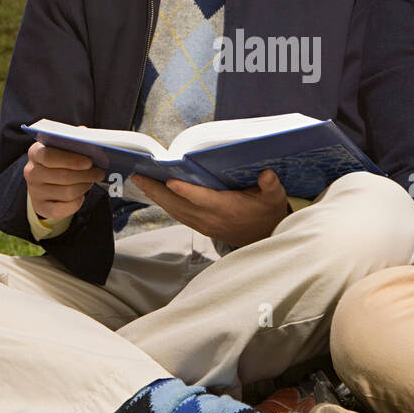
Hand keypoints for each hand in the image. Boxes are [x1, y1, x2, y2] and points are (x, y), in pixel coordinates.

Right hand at [24, 142, 105, 220]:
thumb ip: (73, 139)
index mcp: (35, 153)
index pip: (49, 156)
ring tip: (92, 181)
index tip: (89, 162)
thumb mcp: (63, 148)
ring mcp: (34, 191)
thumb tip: (84, 132)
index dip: (71, 160)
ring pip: (66, 192)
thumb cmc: (59, 161)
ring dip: (84, 187)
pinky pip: (62, 209)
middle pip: (62, 176)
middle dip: (86, 175)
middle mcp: (31, 172)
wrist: (45, 183)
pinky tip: (81, 196)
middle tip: (100, 173)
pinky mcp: (40, 207)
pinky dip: (76, 203)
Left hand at [133, 170, 288, 246]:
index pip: (203, 199)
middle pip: (179, 205)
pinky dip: (164, 203)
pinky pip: (178, 215)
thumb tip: (267, 174)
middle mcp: (212, 218)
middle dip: (157, 191)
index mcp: (228, 208)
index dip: (186, 190)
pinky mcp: (201, 227)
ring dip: (156, 197)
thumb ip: (271, 186)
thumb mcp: (275, 198)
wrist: (265, 237)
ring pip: (175, 211)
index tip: (170, 180)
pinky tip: (154, 193)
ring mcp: (204, 224)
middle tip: (138, 176)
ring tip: (140, 181)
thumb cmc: (268, 212)